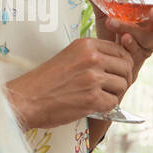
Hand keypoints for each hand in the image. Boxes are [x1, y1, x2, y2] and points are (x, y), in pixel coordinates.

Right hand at [6, 38, 132, 128]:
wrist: (25, 99)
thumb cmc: (45, 81)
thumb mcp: (69, 57)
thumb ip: (91, 56)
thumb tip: (118, 62)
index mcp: (86, 45)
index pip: (120, 50)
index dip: (123, 63)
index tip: (117, 73)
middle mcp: (92, 58)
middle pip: (126, 67)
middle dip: (123, 79)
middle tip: (112, 88)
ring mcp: (93, 78)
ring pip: (122, 85)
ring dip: (113, 94)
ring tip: (97, 97)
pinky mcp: (93, 98)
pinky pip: (114, 103)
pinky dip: (106, 107)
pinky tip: (92, 106)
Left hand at [87, 0, 152, 82]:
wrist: (102, 60)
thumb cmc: (110, 33)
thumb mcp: (104, 12)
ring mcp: (148, 45)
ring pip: (150, 38)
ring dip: (133, 29)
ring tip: (113, 23)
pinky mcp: (138, 59)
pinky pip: (138, 51)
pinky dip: (129, 44)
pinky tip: (121, 39)